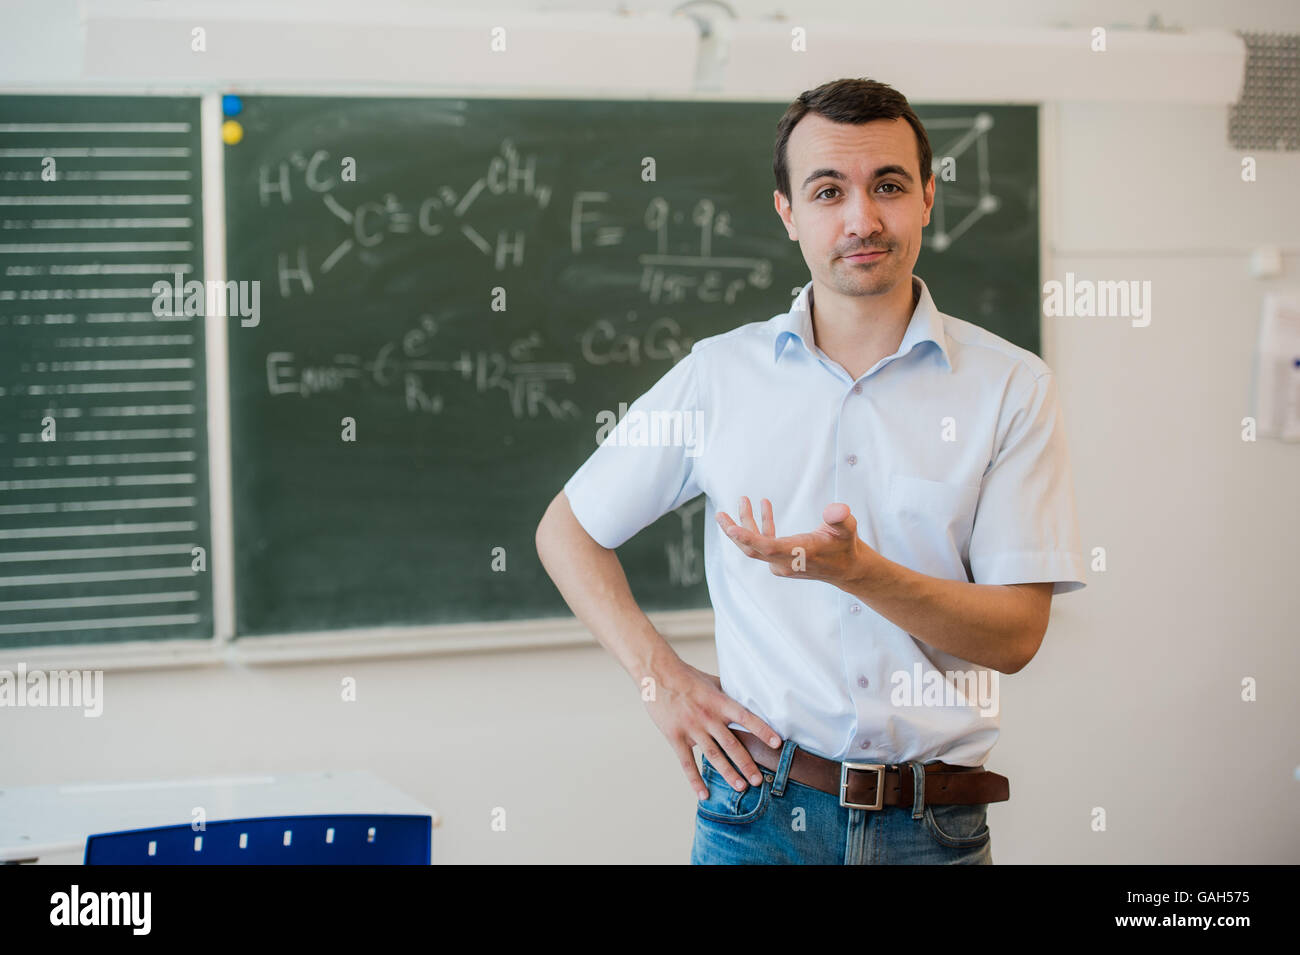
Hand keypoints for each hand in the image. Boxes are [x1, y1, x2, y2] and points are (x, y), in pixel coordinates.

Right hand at [643, 657, 781, 800]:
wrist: (657, 674)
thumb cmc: (686, 676)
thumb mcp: (712, 681)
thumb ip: (728, 694)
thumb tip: (747, 698)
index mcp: (719, 702)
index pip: (746, 717)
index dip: (762, 730)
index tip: (776, 743)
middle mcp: (708, 717)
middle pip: (732, 744)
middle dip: (747, 764)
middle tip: (758, 781)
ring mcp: (691, 728)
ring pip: (713, 756)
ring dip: (728, 773)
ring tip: (741, 787)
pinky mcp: (675, 736)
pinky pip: (687, 763)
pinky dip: (695, 780)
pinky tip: (703, 794)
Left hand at [716, 496, 876, 587]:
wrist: (847, 568)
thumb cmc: (846, 546)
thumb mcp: (848, 528)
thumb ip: (840, 518)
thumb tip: (837, 509)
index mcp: (798, 554)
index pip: (767, 548)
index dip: (748, 538)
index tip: (731, 528)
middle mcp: (785, 562)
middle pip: (753, 549)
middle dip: (735, 532)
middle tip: (720, 514)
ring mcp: (781, 564)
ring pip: (756, 545)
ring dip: (747, 524)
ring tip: (743, 500)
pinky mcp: (780, 560)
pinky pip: (765, 543)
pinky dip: (762, 526)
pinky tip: (764, 507)